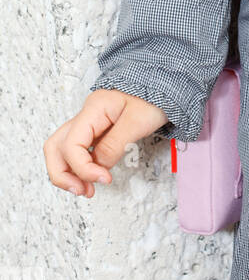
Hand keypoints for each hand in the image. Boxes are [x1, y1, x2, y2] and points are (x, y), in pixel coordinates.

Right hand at [43, 91, 168, 197]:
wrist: (161, 88)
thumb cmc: (152, 99)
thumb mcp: (138, 122)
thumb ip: (114, 146)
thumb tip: (97, 168)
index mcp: (94, 108)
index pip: (71, 144)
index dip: (83, 167)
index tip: (104, 179)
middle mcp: (85, 115)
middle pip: (55, 147)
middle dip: (62, 174)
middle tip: (82, 190)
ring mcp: (87, 124)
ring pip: (61, 151)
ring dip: (68, 174)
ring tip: (86, 190)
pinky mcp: (93, 133)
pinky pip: (77, 153)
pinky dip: (79, 169)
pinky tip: (92, 179)